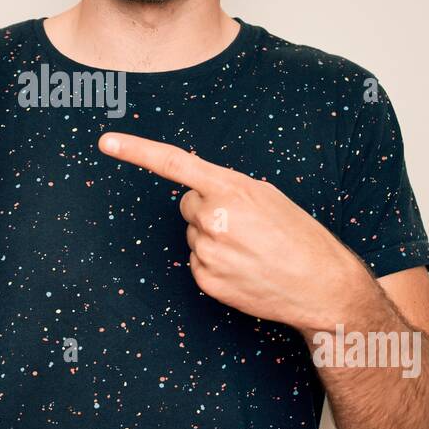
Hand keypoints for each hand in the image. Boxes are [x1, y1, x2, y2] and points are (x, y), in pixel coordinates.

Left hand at [97, 131, 367, 331]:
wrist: (322, 286)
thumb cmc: (299, 236)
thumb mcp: (267, 196)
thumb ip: (227, 188)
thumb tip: (198, 192)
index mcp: (230, 189)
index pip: (173, 162)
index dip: (136, 150)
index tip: (106, 142)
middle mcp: (213, 219)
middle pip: (187, 205)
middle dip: (208, 209)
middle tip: (245, 226)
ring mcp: (207, 252)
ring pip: (193, 235)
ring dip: (214, 238)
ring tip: (251, 250)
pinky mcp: (205, 280)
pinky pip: (196, 261)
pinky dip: (215, 264)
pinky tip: (244, 269)